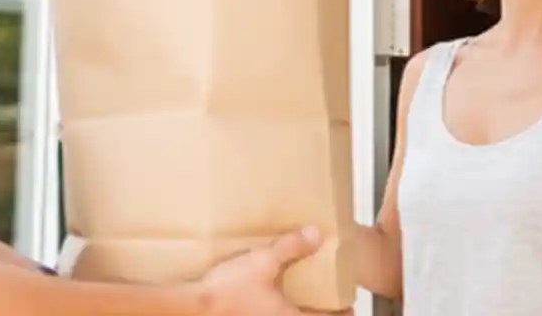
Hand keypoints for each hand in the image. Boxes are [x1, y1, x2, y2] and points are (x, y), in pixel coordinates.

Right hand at [197, 226, 330, 314]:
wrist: (192, 308)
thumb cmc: (227, 291)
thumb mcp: (262, 262)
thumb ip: (290, 247)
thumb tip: (314, 233)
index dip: (343, 315)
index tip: (349, 307)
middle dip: (316, 313)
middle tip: (324, 303)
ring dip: (292, 312)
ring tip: (294, 301)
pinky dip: (272, 312)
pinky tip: (264, 303)